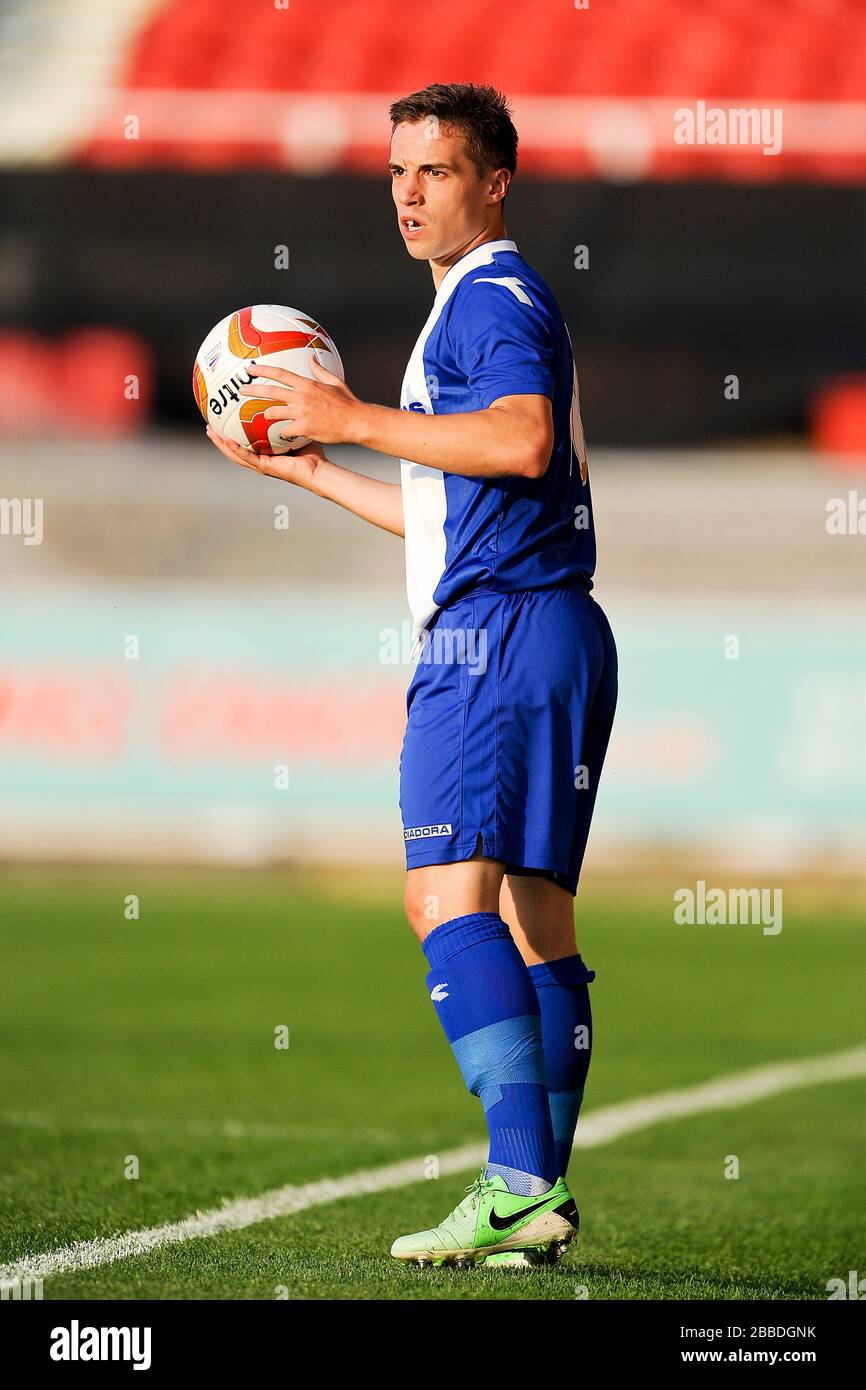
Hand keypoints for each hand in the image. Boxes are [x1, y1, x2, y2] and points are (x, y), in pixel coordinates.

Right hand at [205, 426, 328, 490]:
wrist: (319, 469)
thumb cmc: (311, 451)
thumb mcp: (298, 428)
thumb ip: (292, 414)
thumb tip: (291, 393)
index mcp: (264, 450)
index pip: (244, 440)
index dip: (231, 430)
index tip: (221, 418)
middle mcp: (260, 457)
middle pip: (234, 447)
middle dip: (220, 437)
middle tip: (208, 424)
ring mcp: (261, 464)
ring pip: (235, 453)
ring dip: (221, 443)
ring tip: (210, 432)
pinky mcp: (266, 468)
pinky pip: (247, 457)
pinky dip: (236, 449)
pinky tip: (226, 439)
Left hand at [237, 357, 364, 445]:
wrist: (357, 422)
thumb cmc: (348, 403)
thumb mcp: (335, 382)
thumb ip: (320, 370)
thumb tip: (312, 358)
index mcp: (307, 385)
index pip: (280, 374)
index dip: (263, 370)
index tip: (251, 368)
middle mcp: (301, 397)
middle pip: (270, 392)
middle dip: (253, 390)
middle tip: (241, 390)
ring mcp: (302, 413)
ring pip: (274, 413)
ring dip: (267, 415)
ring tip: (263, 417)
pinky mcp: (304, 429)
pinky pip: (285, 431)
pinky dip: (282, 433)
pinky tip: (281, 435)